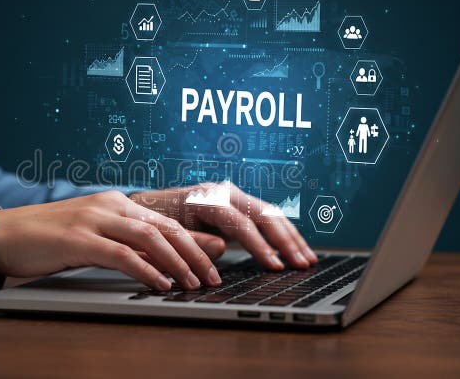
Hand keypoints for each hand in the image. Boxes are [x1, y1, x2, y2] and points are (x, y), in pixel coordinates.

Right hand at [0, 191, 224, 290]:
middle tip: (214, 275)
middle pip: (164, 227)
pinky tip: (159, 283)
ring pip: (148, 237)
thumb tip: (165, 262)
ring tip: (194, 282)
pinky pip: (120, 253)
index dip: (195, 242)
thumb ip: (129, 247)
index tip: (215, 262)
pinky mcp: (77, 238)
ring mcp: (93, 219)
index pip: (166, 222)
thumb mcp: (96, 240)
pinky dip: (144, 269)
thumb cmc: (50, 239)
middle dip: (195, 253)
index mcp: (117, 203)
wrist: (5, 234)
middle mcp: (110, 205)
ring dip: (176, 261)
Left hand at [130, 183, 316, 270]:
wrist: (150, 206)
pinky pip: (267, 217)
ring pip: (271, 213)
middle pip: (263, 213)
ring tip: (308, 260)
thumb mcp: (168, 234)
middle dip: (285, 241)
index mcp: (205, 198)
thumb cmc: (156, 222)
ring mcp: (234, 196)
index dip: (260, 245)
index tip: (275, 266)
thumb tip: (222, 249)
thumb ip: (194, 241)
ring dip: (291, 237)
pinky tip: (297, 249)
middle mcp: (224, 192)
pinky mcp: (239, 205)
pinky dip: (284, 234)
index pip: (240, 222)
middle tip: (302, 265)